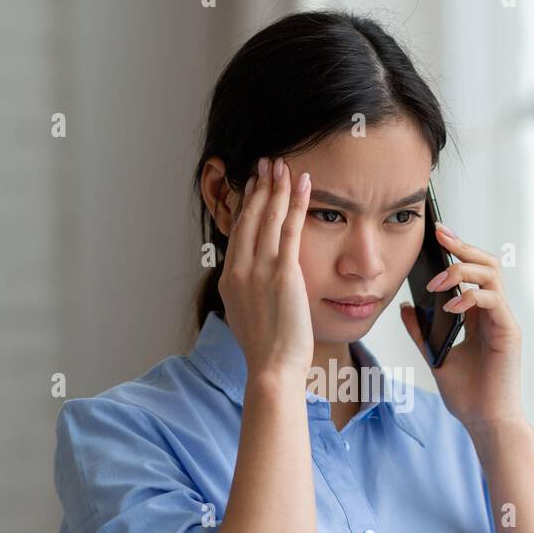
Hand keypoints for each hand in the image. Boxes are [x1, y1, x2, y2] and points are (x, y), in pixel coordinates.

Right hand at [219, 156, 314, 379]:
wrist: (271, 367)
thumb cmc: (266, 350)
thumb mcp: (247, 317)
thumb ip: (248, 294)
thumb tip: (254, 287)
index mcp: (229, 280)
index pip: (238, 233)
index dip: (247, 205)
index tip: (254, 186)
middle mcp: (240, 269)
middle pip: (250, 218)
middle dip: (259, 187)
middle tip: (267, 165)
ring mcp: (260, 269)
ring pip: (268, 217)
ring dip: (276, 187)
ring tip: (282, 166)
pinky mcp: (283, 272)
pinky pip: (291, 228)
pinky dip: (297, 202)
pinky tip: (303, 183)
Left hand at [398, 223, 524, 435]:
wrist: (485, 423)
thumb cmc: (467, 396)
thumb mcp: (435, 357)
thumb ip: (421, 332)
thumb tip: (405, 307)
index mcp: (479, 316)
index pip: (472, 272)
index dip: (457, 250)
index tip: (437, 234)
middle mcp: (494, 314)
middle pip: (486, 264)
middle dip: (462, 246)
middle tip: (440, 235)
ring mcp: (503, 322)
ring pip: (491, 276)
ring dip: (462, 271)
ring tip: (437, 282)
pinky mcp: (508, 333)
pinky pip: (493, 302)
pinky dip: (470, 297)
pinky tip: (450, 307)